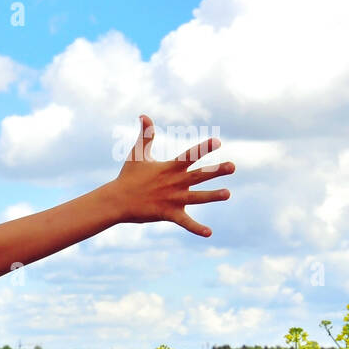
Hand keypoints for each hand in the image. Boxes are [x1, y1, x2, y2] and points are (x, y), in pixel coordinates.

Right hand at [111, 115, 233, 236]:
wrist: (116, 201)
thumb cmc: (128, 177)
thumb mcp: (137, 154)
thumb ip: (145, 135)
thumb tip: (144, 115)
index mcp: (169, 168)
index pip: (189, 156)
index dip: (203, 148)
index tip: (218, 142)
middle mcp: (174, 183)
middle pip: (199, 175)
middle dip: (216, 171)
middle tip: (232, 166)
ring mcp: (172, 199)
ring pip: (196, 197)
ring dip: (212, 196)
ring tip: (228, 194)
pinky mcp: (168, 214)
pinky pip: (185, 222)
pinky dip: (196, 228)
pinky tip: (209, 233)